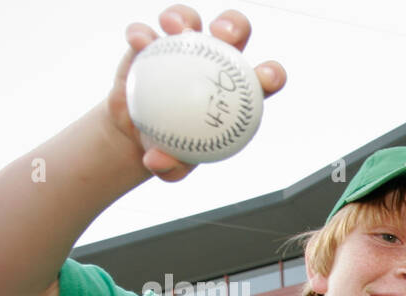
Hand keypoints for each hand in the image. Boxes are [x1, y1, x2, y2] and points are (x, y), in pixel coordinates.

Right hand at [108, 6, 285, 180]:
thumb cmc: (168, 149)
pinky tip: (140, 41)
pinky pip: (147, 31)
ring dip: (185, 18)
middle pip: (234, 32)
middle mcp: (214, 62)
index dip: (271, 73)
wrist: (135, 133)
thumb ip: (172, 167)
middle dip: (234, 26)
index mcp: (237, 92)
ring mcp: (182, 48)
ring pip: (191, 20)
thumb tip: (157, 161)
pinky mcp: (151, 42)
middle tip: (221, 35)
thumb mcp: (173, 165)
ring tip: (176, 29)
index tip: (265, 78)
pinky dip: (143, 33)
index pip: (263, 78)